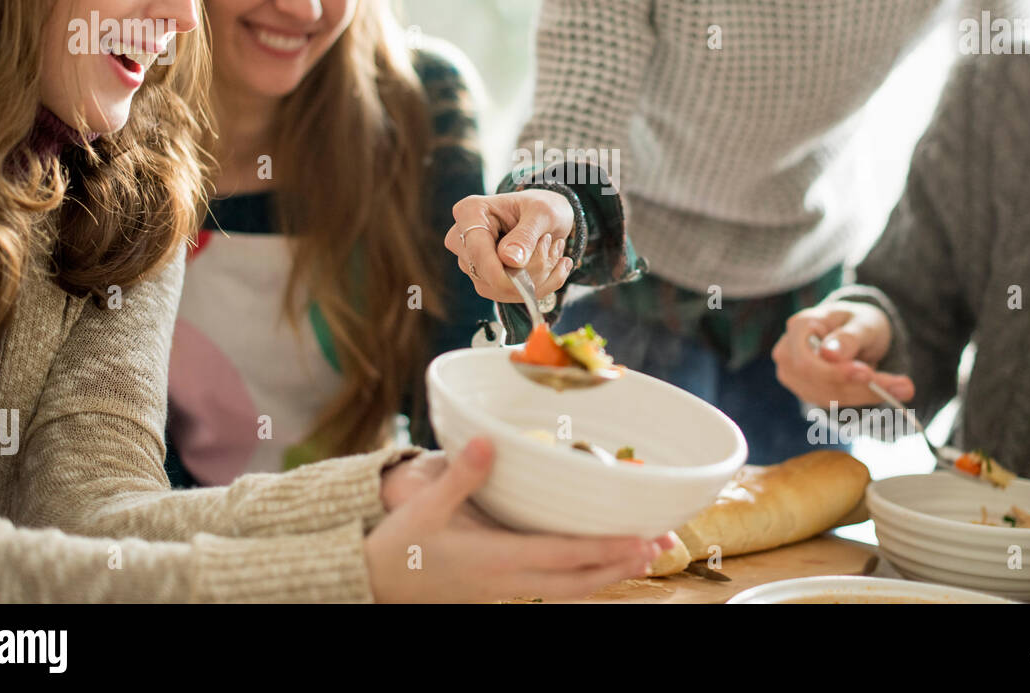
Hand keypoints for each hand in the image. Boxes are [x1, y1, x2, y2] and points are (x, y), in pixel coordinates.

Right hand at [365, 438, 677, 602]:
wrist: (368, 583)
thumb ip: (459, 475)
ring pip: (569, 588)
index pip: (563, 556)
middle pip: (579, 581)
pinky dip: (582, 575)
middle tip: (662, 546)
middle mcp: (507, 581)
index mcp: (495, 560)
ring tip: (642, 554)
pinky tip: (594, 560)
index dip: (605, 549)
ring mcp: (504, 590)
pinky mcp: (499, 589)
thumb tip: (486, 439)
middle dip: (622, 565)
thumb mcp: (423, 507)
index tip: (641, 538)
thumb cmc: (396, 548)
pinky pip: (553, 586)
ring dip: (607, 573)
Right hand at [445, 190, 575, 301]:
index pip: (478, 253)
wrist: (546, 216)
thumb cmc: (541, 207)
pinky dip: (538, 287)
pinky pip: (509, 295)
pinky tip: (554, 266)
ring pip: (499, 289)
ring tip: (554, 251)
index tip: (531, 279)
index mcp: (470, 212)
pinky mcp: (483, 279)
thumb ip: (526, 235)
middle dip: (529, 271)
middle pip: (489, 274)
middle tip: (554, 245)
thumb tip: (509, 260)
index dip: (503, 274)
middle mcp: (463, 239)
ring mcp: (471, 262)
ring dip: (537, 279)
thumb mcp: (542, 213)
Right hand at [771, 300, 912, 407]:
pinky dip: (860, 398)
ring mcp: (793, 373)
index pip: (805, 360)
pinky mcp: (806, 389)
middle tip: (902, 386)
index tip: (867, 375)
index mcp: (799, 326)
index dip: (833, 372)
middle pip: (816, 381)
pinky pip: (831, 402)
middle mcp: (788, 351)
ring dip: (863, 395)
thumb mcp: (863, 322)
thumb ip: (849, 337)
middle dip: (857, 386)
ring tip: (900, 386)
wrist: (856, 332)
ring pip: (825, 396)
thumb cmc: (858, 322)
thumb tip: (829, 354)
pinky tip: (881, 390)